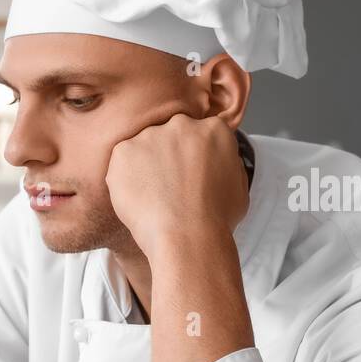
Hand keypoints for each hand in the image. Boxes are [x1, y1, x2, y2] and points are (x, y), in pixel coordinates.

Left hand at [104, 114, 248, 263]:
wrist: (187, 236)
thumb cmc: (216, 219)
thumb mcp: (239, 185)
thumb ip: (226, 163)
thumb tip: (214, 160)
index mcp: (213, 129)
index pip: (198, 134)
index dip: (191, 158)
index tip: (187, 176)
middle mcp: (181, 124)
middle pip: (169, 136)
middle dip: (167, 157)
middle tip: (168, 188)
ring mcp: (150, 135)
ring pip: (143, 148)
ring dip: (144, 167)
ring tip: (153, 198)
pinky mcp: (123, 151)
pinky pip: (121, 162)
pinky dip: (124, 180)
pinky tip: (138, 199)